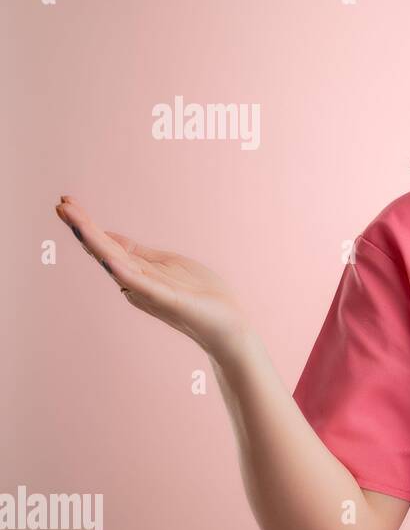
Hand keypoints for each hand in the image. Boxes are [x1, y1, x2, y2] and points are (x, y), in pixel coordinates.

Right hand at [53, 195, 252, 359]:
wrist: (228, 327)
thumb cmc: (201, 296)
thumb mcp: (166, 264)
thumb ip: (138, 253)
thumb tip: (110, 236)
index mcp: (137, 272)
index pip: (106, 245)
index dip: (86, 225)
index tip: (66, 202)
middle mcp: (135, 282)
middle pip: (104, 251)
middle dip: (82, 228)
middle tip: (60, 205)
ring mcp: (149, 291)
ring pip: (115, 263)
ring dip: (94, 243)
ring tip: (75, 222)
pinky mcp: (166, 299)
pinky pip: (141, 284)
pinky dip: (123, 271)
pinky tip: (108, 258)